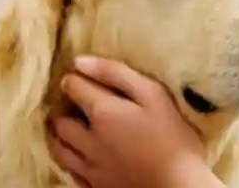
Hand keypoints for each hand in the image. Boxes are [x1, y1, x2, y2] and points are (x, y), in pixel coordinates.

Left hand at [50, 57, 220, 187]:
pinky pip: (70, 173)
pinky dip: (70, 162)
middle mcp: (88, 140)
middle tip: (75, 104)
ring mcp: (90, 167)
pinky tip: (82, 157)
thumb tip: (80, 62)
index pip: (73, 87)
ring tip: (71, 130)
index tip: (83, 77)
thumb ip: (116, 73)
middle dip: (63, 109)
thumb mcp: (153, 94)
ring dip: (60, 136)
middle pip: (60, 121)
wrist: (179, 186)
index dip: (75, 78)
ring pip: (59, 150)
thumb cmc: (173, 137)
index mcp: (102, 112)